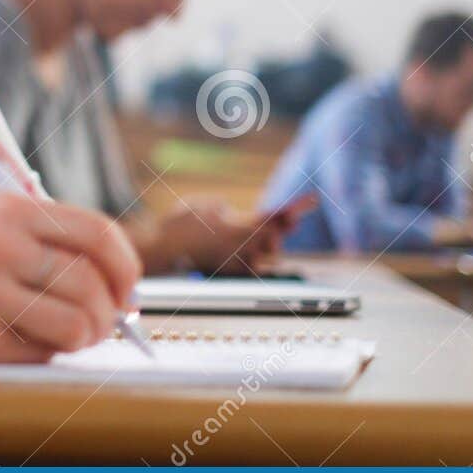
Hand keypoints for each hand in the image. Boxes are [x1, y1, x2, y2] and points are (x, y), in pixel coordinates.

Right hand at [0, 192, 141, 362]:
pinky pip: (41, 355)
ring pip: (77, 325)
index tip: (127, 292)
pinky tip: (23, 345)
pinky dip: (46, 356)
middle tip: (97, 325)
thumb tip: (121, 290)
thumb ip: (49, 246)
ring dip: (82, 340)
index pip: (99, 234)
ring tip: (62, 337)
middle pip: (93, 286)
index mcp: (7, 209)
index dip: (127, 269)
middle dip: (107, 314)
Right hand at [140, 199, 289, 275]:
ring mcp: (237, 264)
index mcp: (239, 229)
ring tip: (256, 234)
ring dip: (267, 243)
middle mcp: (243, 250)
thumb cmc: (177, 226)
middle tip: (291, 216)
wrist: (160, 253)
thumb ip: (225, 207)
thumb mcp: (203, 204)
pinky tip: (249, 251)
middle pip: (276, 237)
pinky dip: (255, 257)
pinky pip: (253, 265)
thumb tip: (233, 212)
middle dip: (282, 225)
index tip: (312, 199)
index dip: (296, 207)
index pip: (275, 217)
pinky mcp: (231, 274)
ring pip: (267, 254)